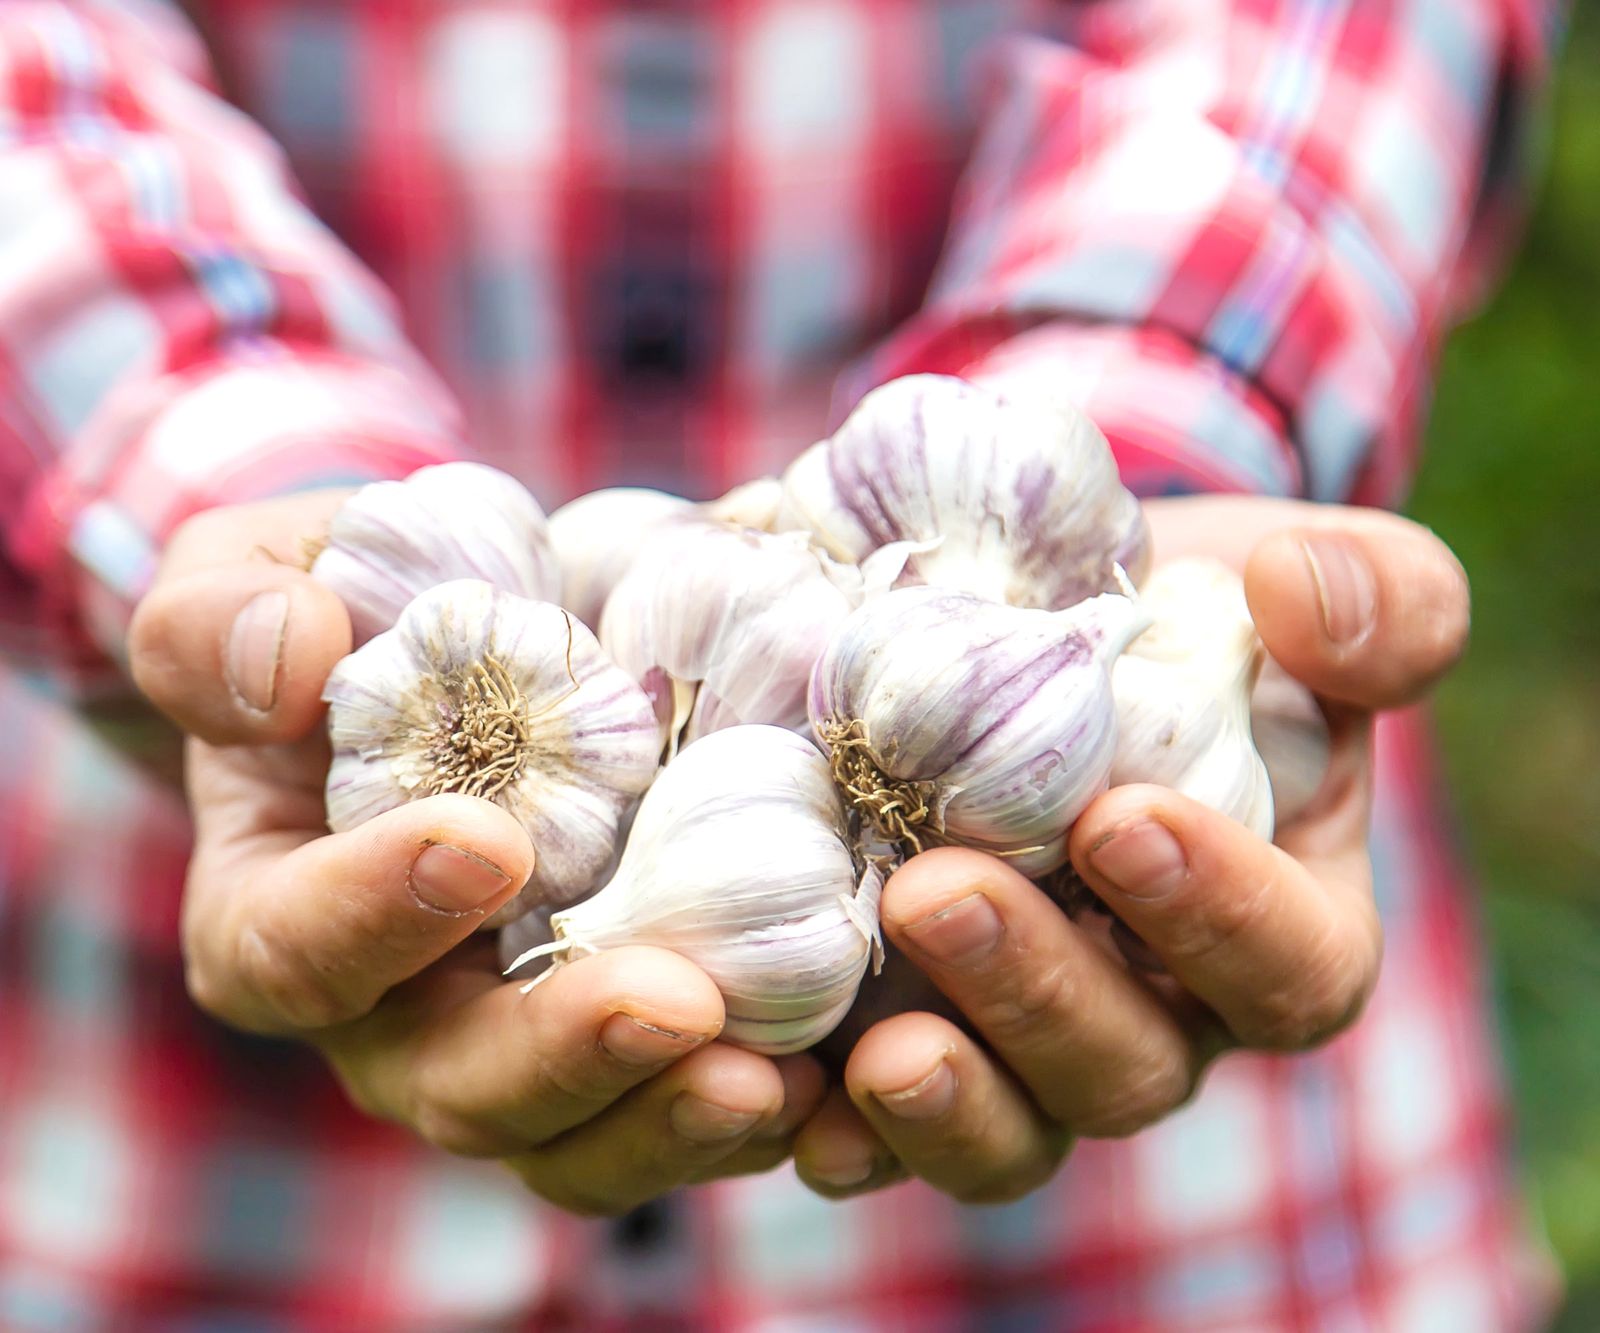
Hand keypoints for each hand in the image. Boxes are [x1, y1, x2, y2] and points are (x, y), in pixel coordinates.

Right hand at [131, 496, 823, 1216]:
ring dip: (671, 1121)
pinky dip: (752, 1111)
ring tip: (776, 1083)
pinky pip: (675, 1109)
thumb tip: (281, 661)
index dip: (372, 914)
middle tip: (673, 1004)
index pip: (295, 947)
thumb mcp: (262, 577)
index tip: (481, 844)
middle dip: (563, 1053)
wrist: (475, 642)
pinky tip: (832, 1083)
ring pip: (576, 1136)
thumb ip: (224, 615)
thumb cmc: (348, 610)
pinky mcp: (628, 1037)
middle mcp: (396, 1010)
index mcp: (281, 912)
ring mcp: (518, 1036)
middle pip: (455, 1083)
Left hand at [792, 497, 1469, 1202]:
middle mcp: (1159, 1015)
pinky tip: (785, 1105)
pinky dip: (841, 1135)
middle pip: (1128, 1066)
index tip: (1117, 820)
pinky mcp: (916, 1050)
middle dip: (1038, 992)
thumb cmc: (1192, 618)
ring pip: (1015, 1131)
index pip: (1290, 966)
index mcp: (1279, 927)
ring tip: (876, 1047)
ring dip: (949, 1100)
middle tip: (941, 893)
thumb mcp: (1293, 586)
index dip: (1220, 915)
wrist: (1037, 637)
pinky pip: (886, 1137)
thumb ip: (1370, 596)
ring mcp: (1030, 1052)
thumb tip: (1304, 593)